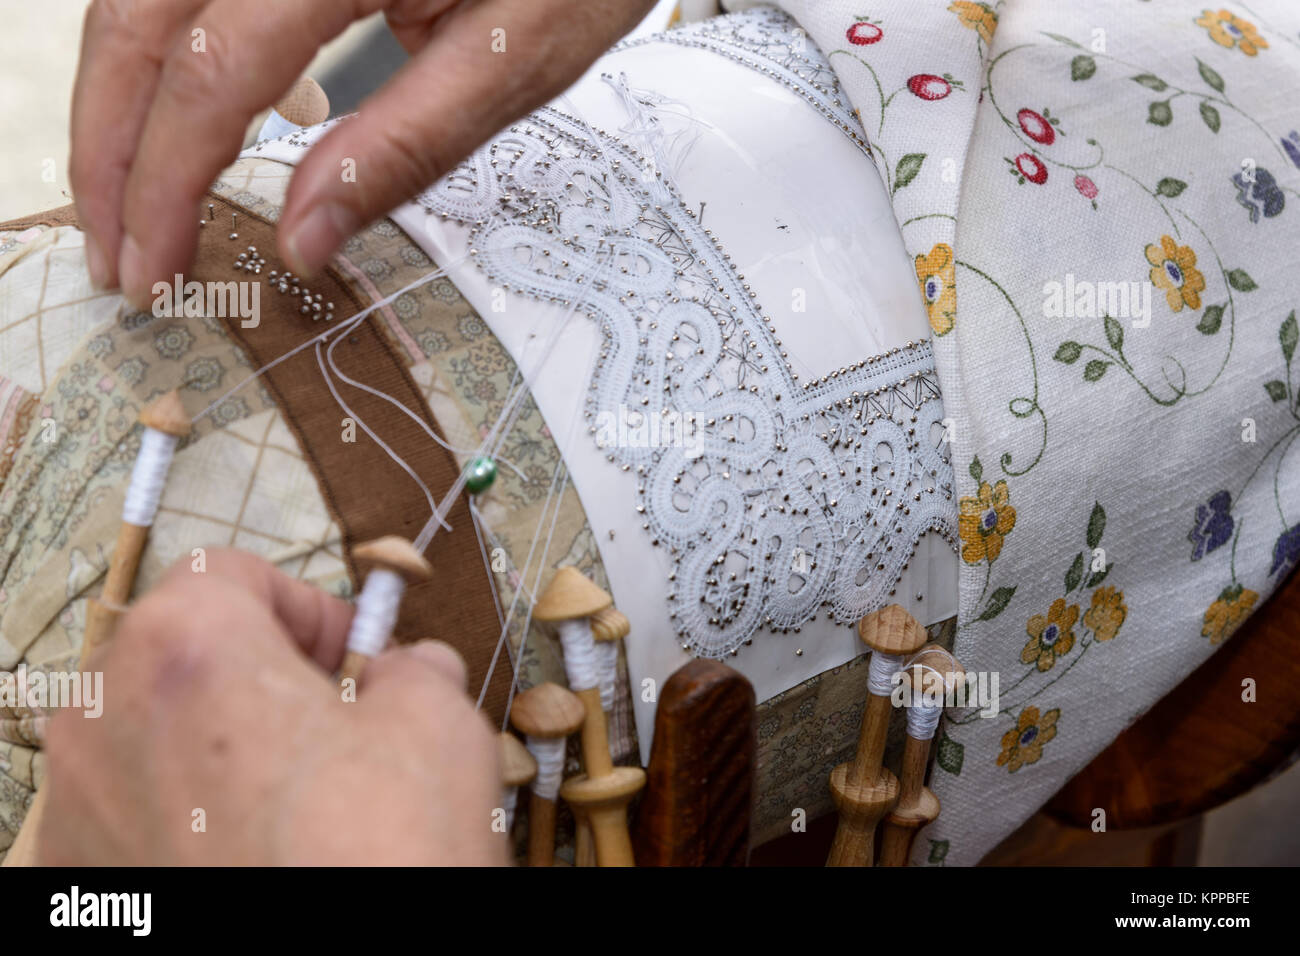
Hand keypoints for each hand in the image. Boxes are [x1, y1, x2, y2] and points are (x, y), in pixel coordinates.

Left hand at [40, 549, 505, 864]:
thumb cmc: (373, 863)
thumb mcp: (439, 729)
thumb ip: (418, 672)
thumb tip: (411, 672)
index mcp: (182, 651)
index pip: (227, 572)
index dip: (308, 605)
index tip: (354, 654)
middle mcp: (102, 723)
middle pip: (182, 654)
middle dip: (265, 676)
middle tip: (341, 722)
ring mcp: (80, 814)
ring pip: (156, 740)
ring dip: (228, 749)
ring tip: (309, 801)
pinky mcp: (85, 886)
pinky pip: (138, 817)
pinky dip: (194, 819)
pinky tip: (266, 856)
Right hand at [70, 0, 656, 306]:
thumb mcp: (518, 59)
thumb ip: (407, 144)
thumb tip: (302, 239)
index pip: (213, 72)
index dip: (165, 182)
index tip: (155, 271)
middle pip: (135, 20)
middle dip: (108, 150)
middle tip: (117, 256)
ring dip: (120, 98)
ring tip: (131, 201)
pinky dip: (165, 48)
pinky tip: (194, 117)